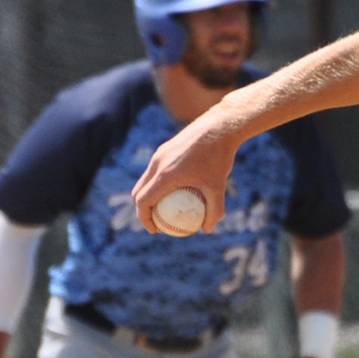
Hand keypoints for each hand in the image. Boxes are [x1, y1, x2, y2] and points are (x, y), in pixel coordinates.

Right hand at [131, 117, 239, 234]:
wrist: (219, 127)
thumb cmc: (219, 158)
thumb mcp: (219, 187)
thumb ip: (214, 210)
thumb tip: (208, 230)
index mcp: (165, 175)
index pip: (143, 201)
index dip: (144, 219)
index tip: (154, 230)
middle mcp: (157, 164)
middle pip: (139, 191)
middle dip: (143, 210)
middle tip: (156, 223)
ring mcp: (159, 155)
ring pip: (146, 180)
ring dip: (148, 196)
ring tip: (163, 209)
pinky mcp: (165, 149)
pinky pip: (155, 170)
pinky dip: (158, 183)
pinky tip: (176, 190)